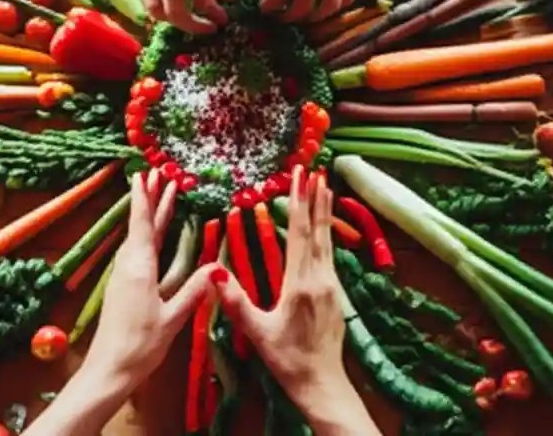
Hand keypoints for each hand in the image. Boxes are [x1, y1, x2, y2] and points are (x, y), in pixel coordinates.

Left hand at [83, 169, 217, 385]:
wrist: (108, 371)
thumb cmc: (140, 345)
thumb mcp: (173, 319)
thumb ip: (195, 291)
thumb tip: (218, 267)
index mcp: (139, 268)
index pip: (142, 225)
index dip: (145, 198)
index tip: (145, 173)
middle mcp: (128, 267)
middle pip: (141, 227)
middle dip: (151, 201)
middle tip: (160, 175)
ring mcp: (123, 278)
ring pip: (138, 240)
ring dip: (149, 218)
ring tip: (161, 199)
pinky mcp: (122, 290)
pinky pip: (137, 253)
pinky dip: (147, 238)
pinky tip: (153, 240)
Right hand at [133, 0, 234, 32]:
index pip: (205, 2)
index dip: (216, 16)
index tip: (224, 19)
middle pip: (179, 15)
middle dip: (196, 27)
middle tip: (209, 27)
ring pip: (158, 11)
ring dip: (175, 22)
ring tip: (190, 20)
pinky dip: (160, 9)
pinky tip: (173, 6)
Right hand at [209, 168, 378, 433]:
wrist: (322, 384)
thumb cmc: (287, 360)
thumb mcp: (257, 332)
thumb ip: (236, 301)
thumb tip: (214, 272)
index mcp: (301, 285)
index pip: (301, 234)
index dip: (300, 202)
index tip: (301, 176)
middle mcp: (321, 280)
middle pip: (319, 231)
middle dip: (316, 198)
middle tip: (317, 169)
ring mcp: (332, 287)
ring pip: (329, 242)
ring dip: (325, 213)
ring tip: (325, 188)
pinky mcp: (337, 296)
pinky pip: (331, 257)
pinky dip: (328, 235)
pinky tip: (326, 230)